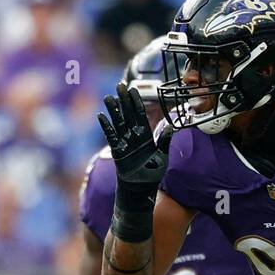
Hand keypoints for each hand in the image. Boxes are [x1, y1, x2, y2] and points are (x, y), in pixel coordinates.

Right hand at [98, 84, 171, 208]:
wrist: (141, 189)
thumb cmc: (153, 174)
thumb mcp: (162, 157)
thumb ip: (164, 141)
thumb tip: (172, 127)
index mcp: (146, 135)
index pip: (140, 115)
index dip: (137, 102)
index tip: (133, 89)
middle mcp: (134, 136)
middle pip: (128, 114)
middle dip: (124, 100)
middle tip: (119, 85)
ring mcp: (124, 142)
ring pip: (118, 122)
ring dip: (113, 110)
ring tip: (108, 97)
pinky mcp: (117, 151)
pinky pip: (111, 136)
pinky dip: (106, 127)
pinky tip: (101, 116)